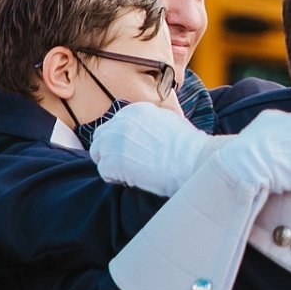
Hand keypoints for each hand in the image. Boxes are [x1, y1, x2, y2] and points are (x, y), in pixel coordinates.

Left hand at [90, 103, 219, 196]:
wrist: (190, 160)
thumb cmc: (187, 144)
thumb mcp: (167, 119)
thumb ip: (149, 121)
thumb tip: (144, 130)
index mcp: (134, 111)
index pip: (114, 124)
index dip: (120, 140)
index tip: (132, 149)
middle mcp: (120, 122)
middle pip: (101, 137)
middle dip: (109, 150)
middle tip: (124, 163)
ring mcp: (113, 142)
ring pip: (99, 155)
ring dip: (112, 164)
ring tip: (131, 172)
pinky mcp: (111, 162)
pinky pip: (104, 172)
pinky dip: (115, 178)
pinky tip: (133, 179)